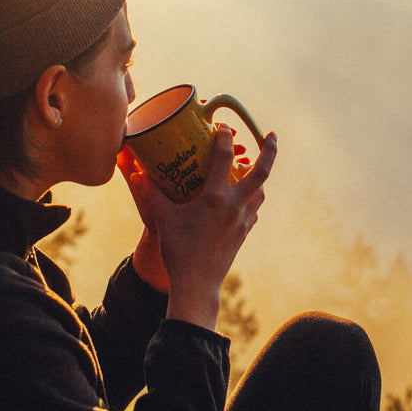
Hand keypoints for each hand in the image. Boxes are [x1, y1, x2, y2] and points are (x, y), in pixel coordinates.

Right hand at [117, 126, 277, 329]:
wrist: (197, 284)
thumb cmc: (178, 251)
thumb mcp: (164, 220)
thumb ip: (153, 194)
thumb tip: (138, 174)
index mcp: (215, 199)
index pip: (224, 158)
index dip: (224, 138)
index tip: (223, 127)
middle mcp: (234, 206)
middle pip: (261, 172)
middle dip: (269, 151)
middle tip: (273, 135)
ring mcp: (243, 220)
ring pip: (260, 192)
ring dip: (259, 178)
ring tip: (252, 167)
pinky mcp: (244, 232)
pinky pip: (254, 209)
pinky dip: (251, 199)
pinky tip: (242, 198)